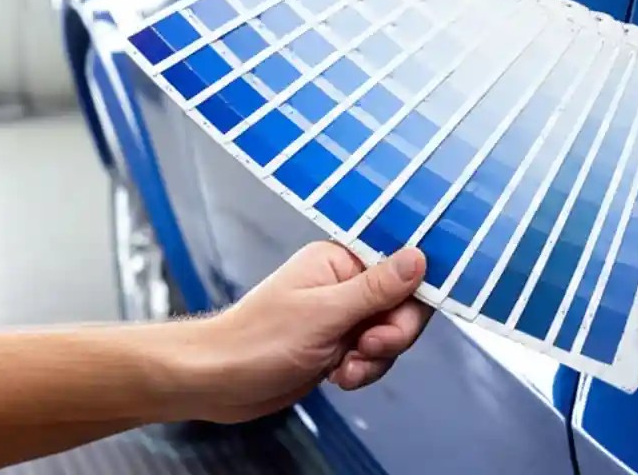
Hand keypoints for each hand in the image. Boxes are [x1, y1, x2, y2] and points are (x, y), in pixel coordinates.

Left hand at [164, 242, 429, 422]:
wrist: (218, 381)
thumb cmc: (257, 340)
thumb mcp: (324, 314)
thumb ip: (376, 288)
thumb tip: (419, 258)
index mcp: (340, 260)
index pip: (400, 265)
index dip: (411, 294)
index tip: (398, 319)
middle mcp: (345, 283)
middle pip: (403, 304)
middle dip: (392, 334)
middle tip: (367, 348)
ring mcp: (343, 315)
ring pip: (391, 334)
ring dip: (375, 359)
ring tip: (344, 368)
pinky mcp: (339, 344)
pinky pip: (374, 356)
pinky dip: (363, 370)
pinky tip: (337, 377)